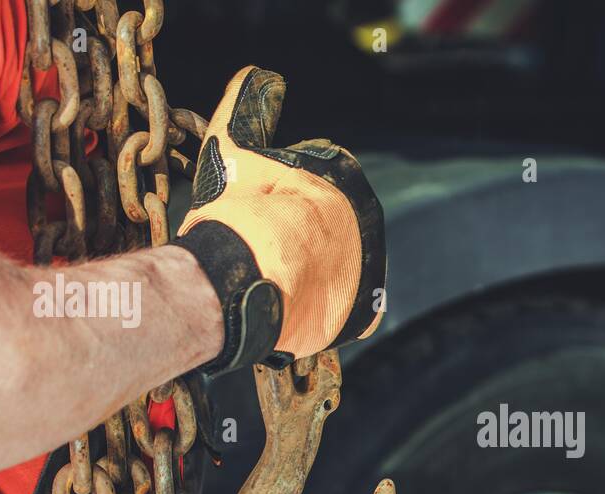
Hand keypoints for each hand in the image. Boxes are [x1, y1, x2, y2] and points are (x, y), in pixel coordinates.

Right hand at [175, 66, 385, 373]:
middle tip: (263, 245)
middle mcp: (367, 219)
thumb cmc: (240, 210)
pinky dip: (325, 306)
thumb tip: (254, 73)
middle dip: (297, 231)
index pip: (313, 177)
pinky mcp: (366, 309)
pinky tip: (297, 302)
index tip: (259, 208)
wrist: (250, 277)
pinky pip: (347, 307)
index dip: (280, 193)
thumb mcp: (234, 144)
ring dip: (311, 268)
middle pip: (326, 223)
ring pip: (335, 264)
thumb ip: (243, 105)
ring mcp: (370, 266)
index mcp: (344, 175)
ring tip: (275, 276)